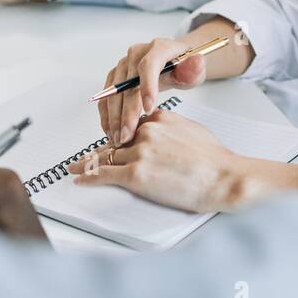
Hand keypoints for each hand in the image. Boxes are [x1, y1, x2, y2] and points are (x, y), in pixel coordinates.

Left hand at [68, 107, 241, 212]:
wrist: (223, 176)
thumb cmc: (214, 158)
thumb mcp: (191, 130)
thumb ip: (171, 128)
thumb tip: (163, 135)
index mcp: (160, 119)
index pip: (131, 125)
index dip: (117, 136)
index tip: (108, 141)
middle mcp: (147, 131)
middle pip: (116, 142)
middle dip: (99, 151)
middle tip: (81, 158)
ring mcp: (140, 152)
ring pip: (107, 157)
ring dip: (87, 164)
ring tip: (74, 169)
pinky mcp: (136, 174)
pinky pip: (105, 174)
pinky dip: (89, 177)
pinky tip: (79, 179)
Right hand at [97, 36, 207, 145]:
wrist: (175, 61)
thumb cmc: (184, 67)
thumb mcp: (195, 68)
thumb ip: (195, 68)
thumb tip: (196, 62)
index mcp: (159, 48)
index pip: (149, 65)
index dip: (147, 87)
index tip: (149, 110)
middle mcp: (136, 53)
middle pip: (128, 84)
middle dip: (127, 112)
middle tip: (128, 135)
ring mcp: (123, 65)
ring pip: (113, 93)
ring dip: (114, 117)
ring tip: (119, 139)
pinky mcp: (115, 76)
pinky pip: (107, 97)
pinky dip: (107, 115)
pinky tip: (111, 131)